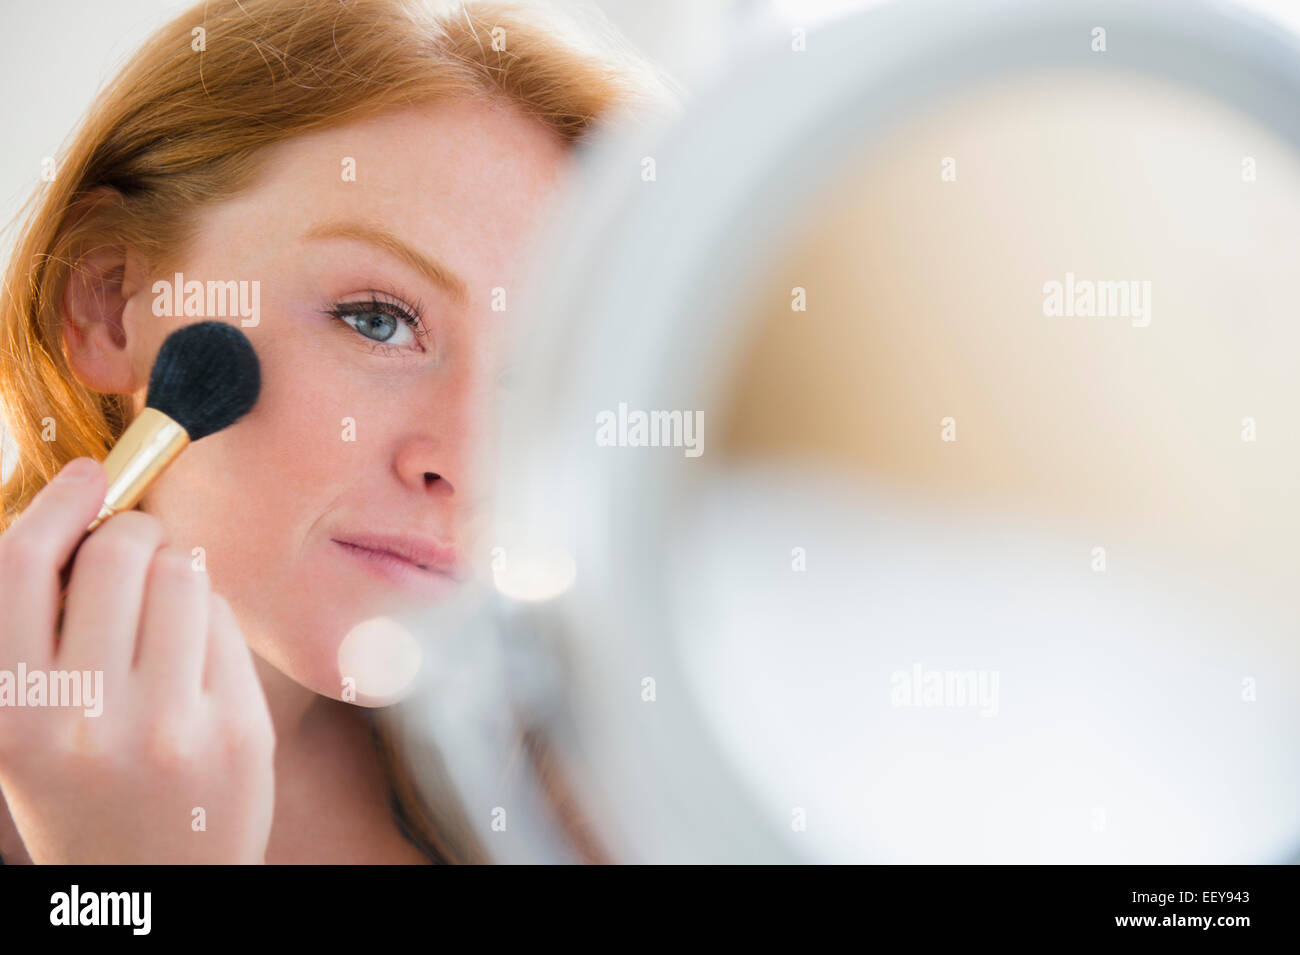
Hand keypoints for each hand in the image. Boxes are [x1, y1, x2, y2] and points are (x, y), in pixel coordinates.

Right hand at [0, 457, 274, 862]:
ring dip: (176, 571)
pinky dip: (212, 619)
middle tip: (136, 546)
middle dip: (133, 531)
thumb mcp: (24, 724)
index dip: (60, 503)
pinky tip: (196, 655)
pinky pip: (227, 622)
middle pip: (117, 554)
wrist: (149, 891)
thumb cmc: (81, 790)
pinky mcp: (237, 730)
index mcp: (10, 711)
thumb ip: (40, 633)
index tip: (90, 475)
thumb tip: (91, 518)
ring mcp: (169, 725)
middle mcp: (85, 718)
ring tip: (165, 608)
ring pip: (184, 575)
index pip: (22, 567)